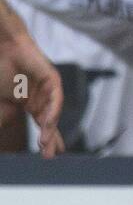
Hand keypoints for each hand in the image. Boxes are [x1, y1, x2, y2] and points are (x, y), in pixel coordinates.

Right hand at [0, 28, 63, 156]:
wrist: (5, 49)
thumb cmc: (2, 71)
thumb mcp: (3, 101)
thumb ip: (4, 116)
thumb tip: (2, 129)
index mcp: (32, 104)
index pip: (43, 126)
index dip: (46, 140)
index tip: (47, 155)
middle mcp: (44, 99)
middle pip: (50, 123)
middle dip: (51, 139)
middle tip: (49, 155)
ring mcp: (49, 89)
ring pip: (52, 113)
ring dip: (49, 129)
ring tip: (45, 144)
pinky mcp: (53, 79)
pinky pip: (56, 99)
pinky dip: (52, 111)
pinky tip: (48, 123)